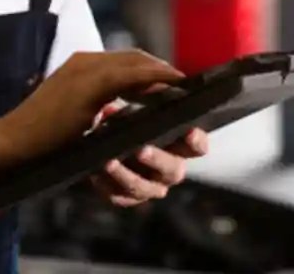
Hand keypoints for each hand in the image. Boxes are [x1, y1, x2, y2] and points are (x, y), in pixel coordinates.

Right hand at [0, 51, 182, 161]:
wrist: (11, 144)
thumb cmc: (39, 137)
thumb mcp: (71, 114)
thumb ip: (93, 106)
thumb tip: (115, 111)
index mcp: (79, 67)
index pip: (122, 61)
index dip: (148, 69)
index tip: (169, 81)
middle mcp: (83, 62)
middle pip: (133, 57)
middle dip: (159, 69)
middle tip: (181, 84)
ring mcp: (85, 71)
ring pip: (135, 63)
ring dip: (161, 72)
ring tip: (181, 87)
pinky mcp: (88, 85)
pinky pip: (131, 76)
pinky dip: (153, 79)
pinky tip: (169, 90)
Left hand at [90, 104, 208, 207]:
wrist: (107, 143)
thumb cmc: (131, 121)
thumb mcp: (139, 108)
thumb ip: (143, 99)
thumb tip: (136, 97)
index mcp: (180, 146)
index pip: (198, 146)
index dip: (197, 141)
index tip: (189, 132)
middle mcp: (170, 170)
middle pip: (174, 170)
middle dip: (158, 160)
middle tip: (142, 149)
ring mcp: (150, 186)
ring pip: (144, 188)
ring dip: (126, 176)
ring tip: (110, 162)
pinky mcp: (128, 197)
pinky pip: (120, 196)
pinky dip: (107, 185)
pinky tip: (95, 173)